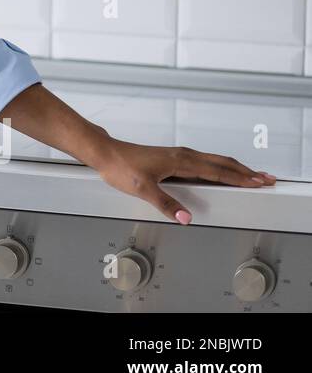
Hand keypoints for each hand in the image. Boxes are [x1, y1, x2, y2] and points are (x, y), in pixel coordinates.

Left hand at [88, 137, 276, 224]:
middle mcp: (183, 155)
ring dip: (234, 168)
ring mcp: (178, 155)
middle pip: (222, 163)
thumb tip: (185, 218)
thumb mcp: (143, 188)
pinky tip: (220, 172)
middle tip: (266, 178)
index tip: (259, 183)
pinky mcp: (172, 158)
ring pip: (214, 161)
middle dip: (246, 171)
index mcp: (181, 161)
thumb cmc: (121, 167)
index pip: (218, 171)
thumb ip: (165, 204)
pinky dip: (219, 167)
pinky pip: (204, 162)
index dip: (240, 178)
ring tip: (250, 175)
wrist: (105, 153)